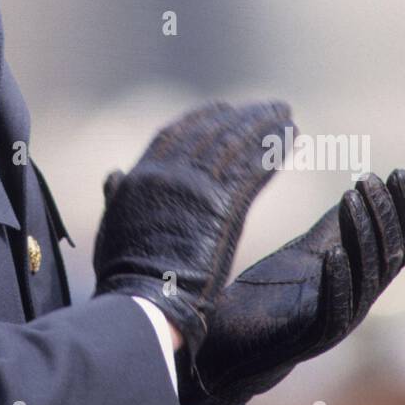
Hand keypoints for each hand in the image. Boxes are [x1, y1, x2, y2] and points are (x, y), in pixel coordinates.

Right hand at [92, 99, 292, 367]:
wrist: (143, 298)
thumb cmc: (125, 273)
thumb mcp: (113, 225)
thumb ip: (117, 196)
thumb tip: (114, 174)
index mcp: (143, 176)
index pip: (175, 135)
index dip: (201, 118)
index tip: (224, 107)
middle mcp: (169, 173)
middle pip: (211, 132)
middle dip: (242, 117)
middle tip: (267, 106)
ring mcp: (195, 186)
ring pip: (235, 144)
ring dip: (263, 127)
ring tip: (285, 115)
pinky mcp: (222, 204)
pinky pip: (253, 167)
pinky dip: (273, 150)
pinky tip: (291, 139)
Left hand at [176, 169, 404, 404]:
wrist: (228, 347)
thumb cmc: (270, 299)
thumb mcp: (304, 255)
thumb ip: (332, 230)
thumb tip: (356, 192)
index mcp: (359, 283)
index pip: (396, 245)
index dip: (402, 211)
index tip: (398, 172)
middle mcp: (357, 304)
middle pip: (387, 259)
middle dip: (382, 215)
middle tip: (367, 179)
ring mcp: (336, 325)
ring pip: (367, 281)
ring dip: (362, 237)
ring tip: (352, 199)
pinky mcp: (309, 341)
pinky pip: (334, 312)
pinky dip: (338, 281)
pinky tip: (334, 253)